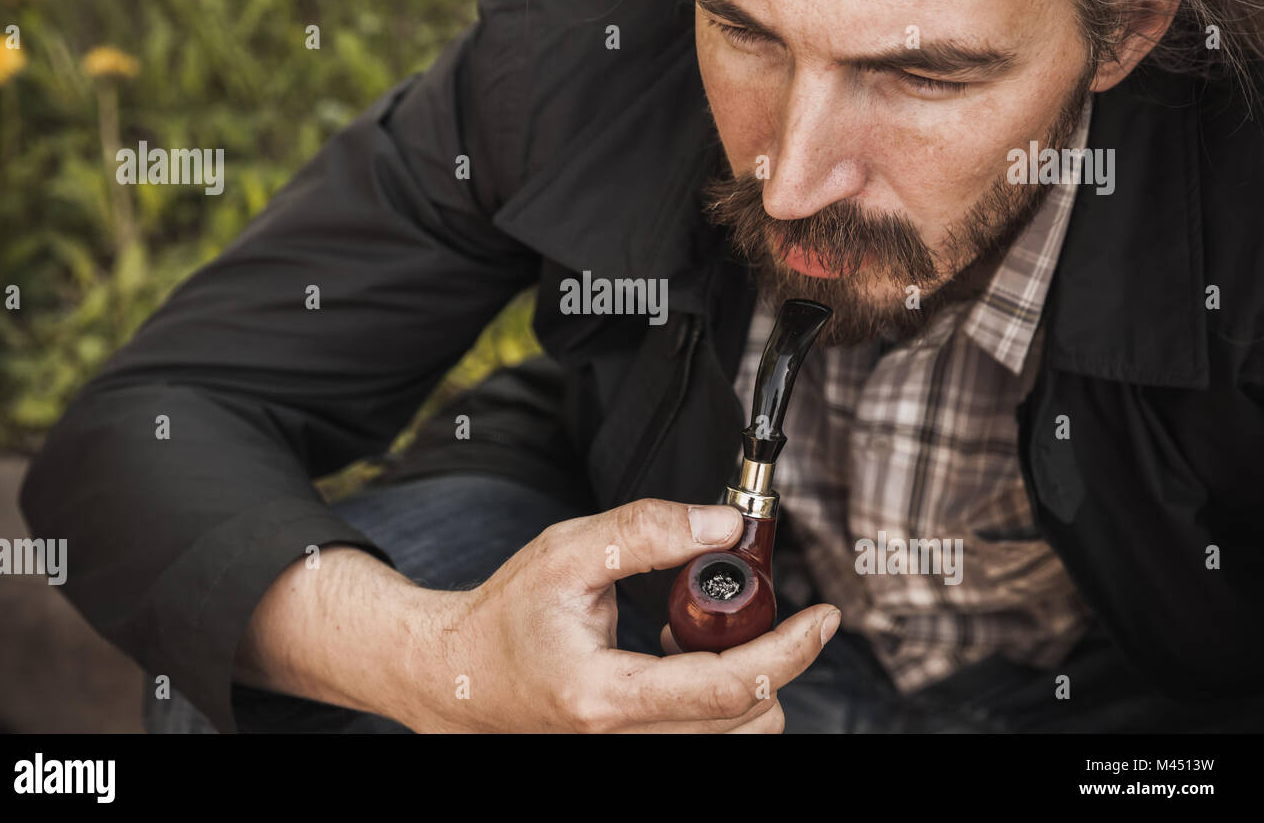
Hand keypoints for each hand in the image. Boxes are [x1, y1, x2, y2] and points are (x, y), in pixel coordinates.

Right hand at [395, 497, 840, 731]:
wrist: (457, 675)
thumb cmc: (503, 616)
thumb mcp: (567, 552)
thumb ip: (646, 532)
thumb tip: (722, 525)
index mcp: (606, 696)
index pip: (727, 688)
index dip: (789, 651)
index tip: (822, 617)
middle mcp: (623, 740)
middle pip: (747, 719)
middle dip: (768, 660)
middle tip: (735, 608)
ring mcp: (628, 753)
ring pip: (736, 734)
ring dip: (742, 679)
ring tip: (690, 630)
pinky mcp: (633, 749)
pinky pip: (707, 734)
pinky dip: (718, 694)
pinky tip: (676, 651)